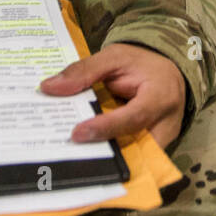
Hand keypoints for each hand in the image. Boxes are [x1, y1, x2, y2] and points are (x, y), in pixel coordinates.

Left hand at [40, 43, 186, 148]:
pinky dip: (112, 156)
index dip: (106, 128)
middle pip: (135, 146)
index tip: (77, 134)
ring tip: (75, 155)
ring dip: (106, 158)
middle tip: (71, 151)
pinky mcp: (156, 149)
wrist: (166, 72)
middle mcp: (166, 123)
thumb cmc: (141, 63)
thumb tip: (49, 87)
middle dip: (104, 153)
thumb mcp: (114, 57)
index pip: (134, 117)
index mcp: (160, 96)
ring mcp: (163, 140)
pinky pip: (133, 157)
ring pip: (133, 158)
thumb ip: (84, 71)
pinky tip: (88, 152)